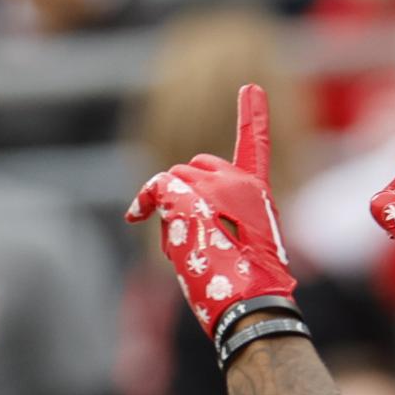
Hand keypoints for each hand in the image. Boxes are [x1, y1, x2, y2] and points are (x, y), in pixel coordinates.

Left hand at [127, 84, 296, 338]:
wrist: (250, 306)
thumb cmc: (242, 288)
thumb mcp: (239, 250)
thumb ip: (215, 221)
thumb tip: (161, 211)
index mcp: (258, 194)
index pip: (255, 148)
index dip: (254, 118)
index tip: (251, 88)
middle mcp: (240, 182)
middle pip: (196, 167)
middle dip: (184, 193)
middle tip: (193, 233)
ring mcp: (216, 187)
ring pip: (174, 179)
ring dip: (170, 210)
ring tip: (189, 248)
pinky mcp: (191, 197)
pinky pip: (157, 187)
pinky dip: (145, 199)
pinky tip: (136, 215)